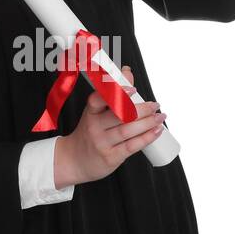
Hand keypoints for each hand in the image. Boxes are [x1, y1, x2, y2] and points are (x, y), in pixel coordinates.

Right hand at [53, 64, 164, 189]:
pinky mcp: (111, 156)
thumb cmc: (88, 134)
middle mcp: (95, 126)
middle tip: (154, 105)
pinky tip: (155, 132)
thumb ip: (111, 96)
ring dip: (148, 122)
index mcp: (90, 112)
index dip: (116, 92)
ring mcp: (102, 142)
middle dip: (141, 109)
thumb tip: (126, 73)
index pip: (99, 98)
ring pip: (128, 130)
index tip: (131, 87)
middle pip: (119, 115)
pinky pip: (131, 146)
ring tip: (160, 117)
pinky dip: (146, 138)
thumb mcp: (94, 114)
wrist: (74, 160)